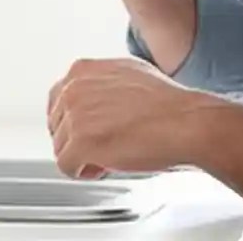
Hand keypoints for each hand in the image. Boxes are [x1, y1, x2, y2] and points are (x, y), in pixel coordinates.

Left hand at [46, 58, 214, 179]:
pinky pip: (66, 166)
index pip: (58, 100)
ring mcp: (75, 115)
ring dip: (84, 157)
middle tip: (105, 145)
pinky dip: (84, 172)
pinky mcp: (80, 142)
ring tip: (113, 154)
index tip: (87, 130)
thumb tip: (96, 95)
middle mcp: (74, 88)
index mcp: (83, 70)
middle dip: (78, 139)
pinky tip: (107, 166)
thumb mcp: (129, 73)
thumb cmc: (168, 103)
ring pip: (61, 148)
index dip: (74, 121)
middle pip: (57, 126)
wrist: (185, 122)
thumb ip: (103, 81)